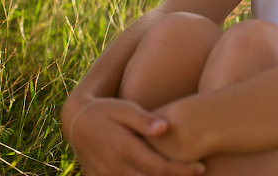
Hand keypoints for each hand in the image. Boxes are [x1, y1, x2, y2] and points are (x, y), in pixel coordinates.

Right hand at [65, 97, 205, 175]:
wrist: (76, 122)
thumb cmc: (106, 110)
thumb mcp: (124, 109)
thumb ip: (144, 119)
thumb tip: (165, 127)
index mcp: (124, 148)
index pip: (159, 168)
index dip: (182, 170)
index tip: (201, 167)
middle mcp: (116, 167)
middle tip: (200, 172)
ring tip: (182, 174)